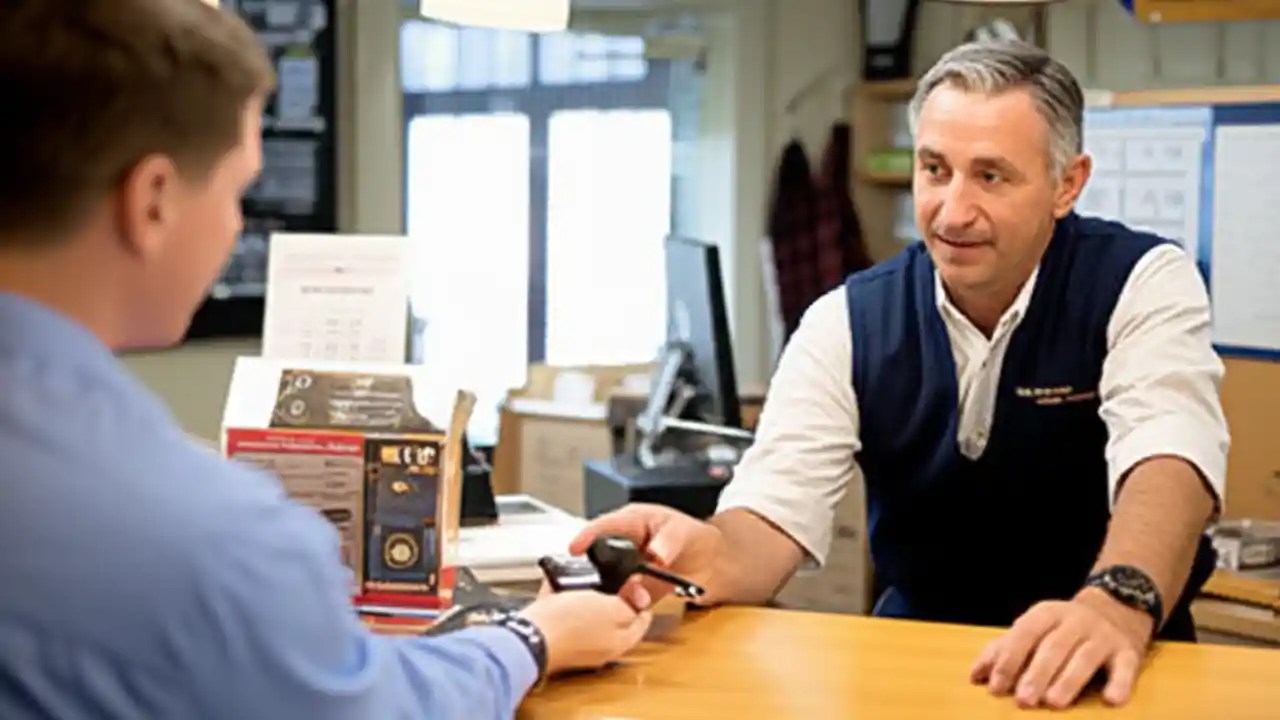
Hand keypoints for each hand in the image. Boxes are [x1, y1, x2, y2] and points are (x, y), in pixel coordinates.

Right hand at [519, 583, 652, 675]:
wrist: (527, 637)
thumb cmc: (569, 625)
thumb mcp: (612, 609)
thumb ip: (630, 605)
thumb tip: (641, 601)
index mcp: (619, 642)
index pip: (641, 620)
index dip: (639, 597)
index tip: (633, 580)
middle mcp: (600, 647)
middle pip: (614, 618)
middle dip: (611, 596)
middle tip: (606, 577)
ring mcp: (576, 643)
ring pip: (587, 614)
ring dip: (585, 594)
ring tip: (580, 579)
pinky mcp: (555, 636)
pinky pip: (563, 613)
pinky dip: (563, 598)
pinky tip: (558, 586)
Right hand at [569, 502, 726, 604]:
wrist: (710, 564)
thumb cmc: (693, 536)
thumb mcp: (682, 531)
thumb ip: (669, 541)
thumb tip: (655, 554)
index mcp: (630, 522)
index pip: (603, 526)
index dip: (587, 535)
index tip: (575, 547)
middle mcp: (622, 545)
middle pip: (597, 556)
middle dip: (598, 571)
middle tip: (607, 581)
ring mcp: (625, 569)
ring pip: (608, 581)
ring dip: (619, 592)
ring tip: (640, 593)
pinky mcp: (632, 589)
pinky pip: (622, 599)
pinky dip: (627, 605)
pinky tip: (640, 604)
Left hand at [970, 589, 1153, 708]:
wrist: (1115, 607)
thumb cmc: (1062, 628)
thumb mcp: (1033, 630)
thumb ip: (1004, 650)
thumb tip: (975, 676)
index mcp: (1046, 614)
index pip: (1024, 634)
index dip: (1009, 660)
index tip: (995, 687)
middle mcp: (1075, 621)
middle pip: (1054, 647)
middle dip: (1037, 673)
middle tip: (1024, 700)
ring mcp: (1103, 635)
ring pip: (1085, 657)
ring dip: (1069, 680)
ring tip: (1054, 703)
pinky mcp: (1128, 651)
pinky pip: (1126, 667)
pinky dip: (1120, 682)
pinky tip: (1112, 699)